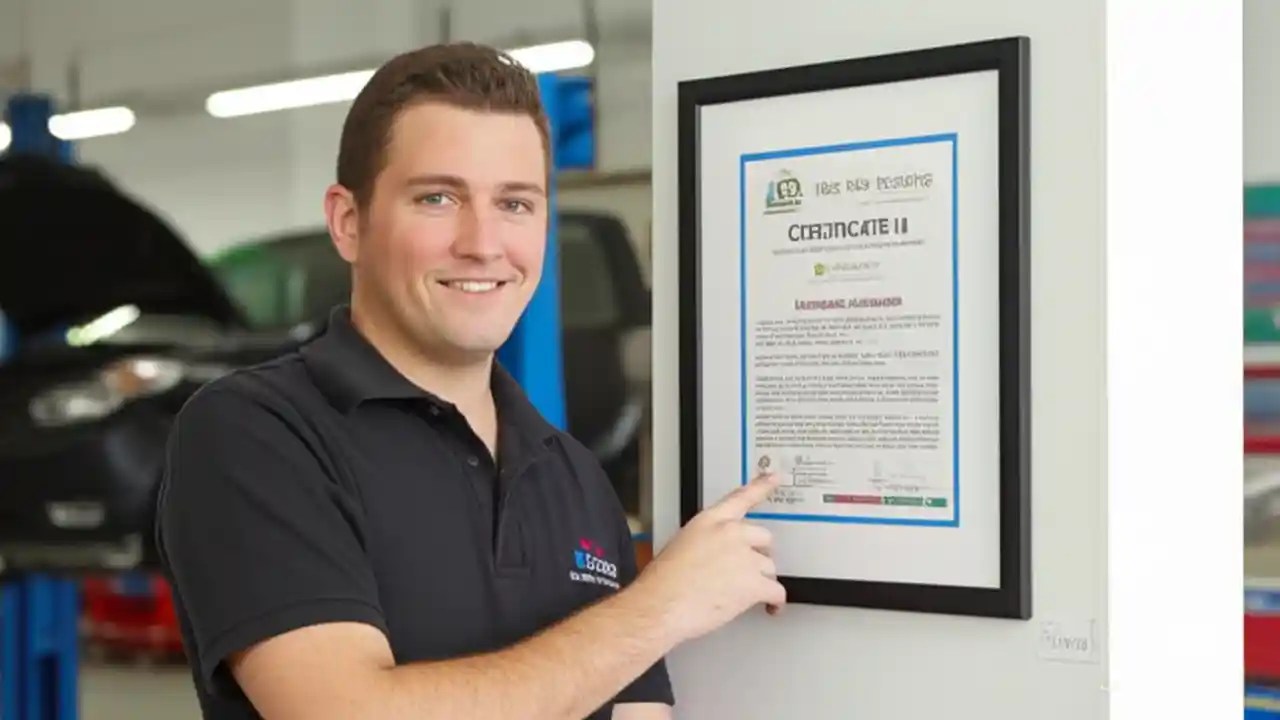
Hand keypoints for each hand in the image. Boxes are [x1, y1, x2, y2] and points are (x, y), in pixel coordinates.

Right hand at [630, 473, 786, 644]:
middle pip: (763, 537)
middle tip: (746, 570)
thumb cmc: (662, 583)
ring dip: (760, 581)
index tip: (774, 477)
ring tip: (741, 595)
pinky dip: (775, 602)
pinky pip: (777, 591)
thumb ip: (705, 541)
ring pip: (769, 567)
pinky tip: (770, 607)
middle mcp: (731, 534)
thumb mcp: (679, 545)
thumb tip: (715, 554)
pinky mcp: (754, 584)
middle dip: (757, 554)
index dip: (761, 486)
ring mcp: (745, 558)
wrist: (660, 605)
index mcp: (709, 521)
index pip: (741, 497)